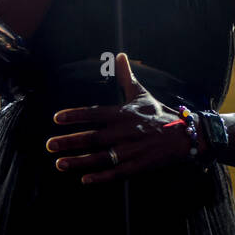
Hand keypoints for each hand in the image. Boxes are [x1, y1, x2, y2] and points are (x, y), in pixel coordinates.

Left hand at [45, 53, 194, 182]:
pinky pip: (117, 173)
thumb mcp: (142, 94)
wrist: (185, 135)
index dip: (75, 115)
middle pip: (93, 138)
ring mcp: (132, 150)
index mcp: (124, 113)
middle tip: (49, 145)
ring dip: (79, 161)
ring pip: (101, 157)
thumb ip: (126, 77)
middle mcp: (126, 131)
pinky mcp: (139, 166)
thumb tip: (119, 55)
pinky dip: (100, 177)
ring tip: (59, 163)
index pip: (95, 113)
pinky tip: (84, 179)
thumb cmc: (159, 113)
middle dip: (70, 142)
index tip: (56, 118)